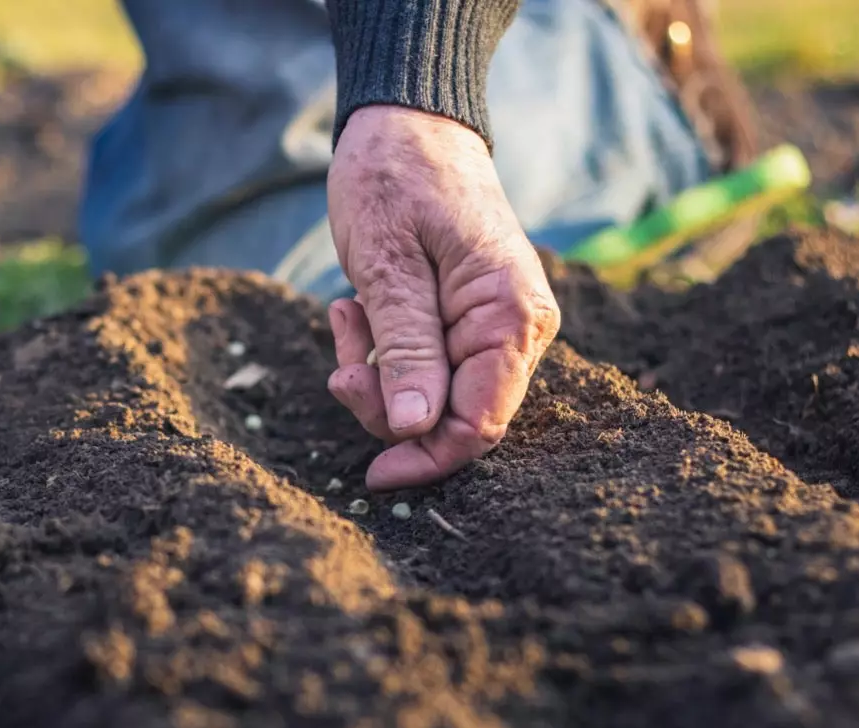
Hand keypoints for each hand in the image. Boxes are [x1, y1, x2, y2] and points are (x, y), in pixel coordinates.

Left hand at [326, 105, 559, 490]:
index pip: (479, 423)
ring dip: (378, 373)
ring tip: (347, 315)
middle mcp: (518, 329)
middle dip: (388, 406)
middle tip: (340, 366)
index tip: (373, 476)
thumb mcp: (388, 265)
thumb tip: (416, 429)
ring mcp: (496, 326)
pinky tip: (356, 309)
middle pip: (455, 417)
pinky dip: (383, 353)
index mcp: (511, 316)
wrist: (408, 120)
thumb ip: (406, 349)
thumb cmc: (396, 178)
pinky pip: (425, 366)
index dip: (426, 458)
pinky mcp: (468, 322)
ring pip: (434, 397)